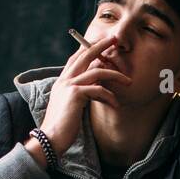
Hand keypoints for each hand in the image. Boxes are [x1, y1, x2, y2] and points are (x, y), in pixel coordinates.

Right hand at [39, 36, 131, 154]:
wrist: (50, 138)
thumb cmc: (62, 126)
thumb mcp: (71, 106)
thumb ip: (81, 94)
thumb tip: (96, 90)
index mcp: (62, 81)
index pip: (76, 58)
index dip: (88, 48)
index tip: (101, 43)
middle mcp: (64, 80)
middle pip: (85, 55)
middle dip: (101, 46)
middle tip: (115, 40)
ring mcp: (69, 85)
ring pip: (97, 72)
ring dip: (116, 75)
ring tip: (128, 82)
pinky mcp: (76, 95)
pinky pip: (99, 90)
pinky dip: (110, 97)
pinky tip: (116, 105)